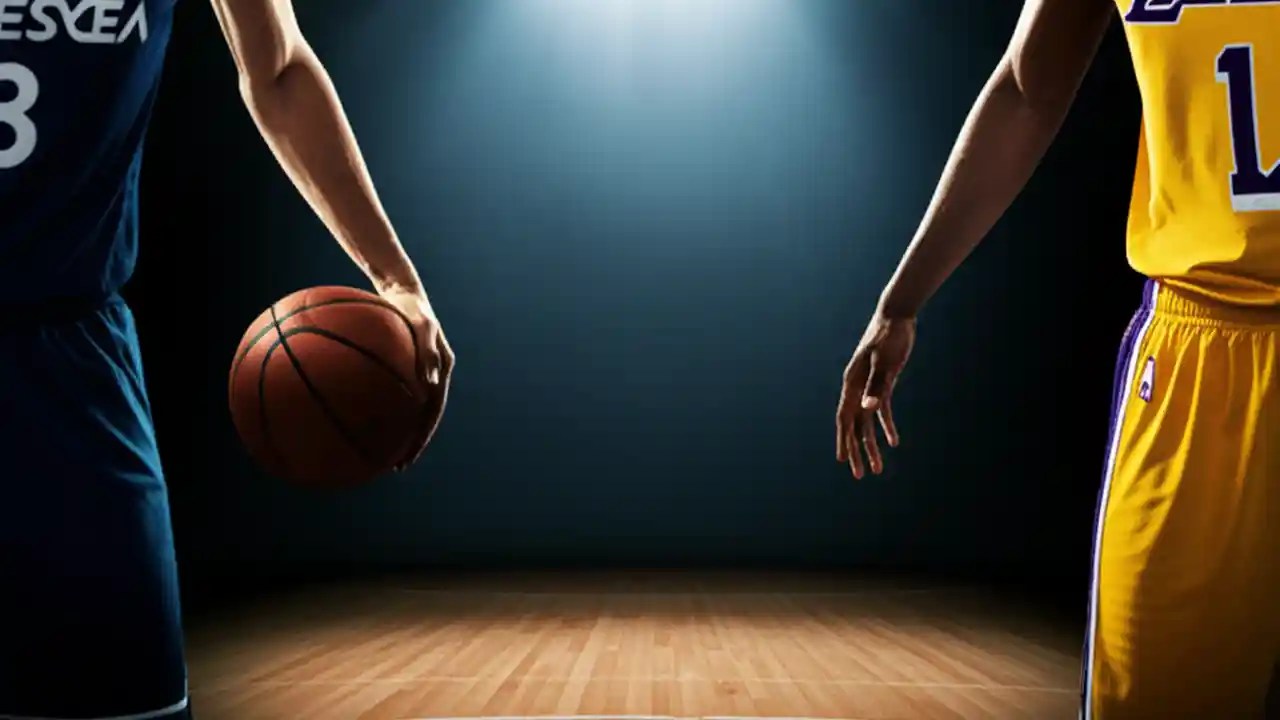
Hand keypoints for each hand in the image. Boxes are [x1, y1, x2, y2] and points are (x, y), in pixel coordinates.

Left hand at [377, 283, 455, 471]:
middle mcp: (433, 377)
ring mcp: (419, 374)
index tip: (408, 459)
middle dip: (410, 444)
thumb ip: (427, 351)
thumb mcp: (422, 324)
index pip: (433, 413)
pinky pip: (391, 393)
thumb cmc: (410, 305)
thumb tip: (431, 384)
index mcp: (443, 372)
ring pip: (408, 409)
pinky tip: (356, 415)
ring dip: (396, 430)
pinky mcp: (403, 368)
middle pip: (422, 419)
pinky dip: (379, 407)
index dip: (421, 438)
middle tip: (395, 466)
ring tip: (378, 449)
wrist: (402, 289)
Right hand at [836, 310, 915, 478]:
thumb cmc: (889, 337)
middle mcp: (857, 388)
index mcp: (852, 384)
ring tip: (878, 468)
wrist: (897, 316)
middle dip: (857, 451)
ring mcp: (868, 387)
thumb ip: (877, 386)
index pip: (845, 418)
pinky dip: (886, 426)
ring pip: (867, 422)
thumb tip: (868, 409)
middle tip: (862, 475)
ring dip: (871, 444)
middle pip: (854, 426)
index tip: (844, 462)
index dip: (844, 441)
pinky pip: (882, 411)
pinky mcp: (883, 383)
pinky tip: (894, 441)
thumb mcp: (885, 363)